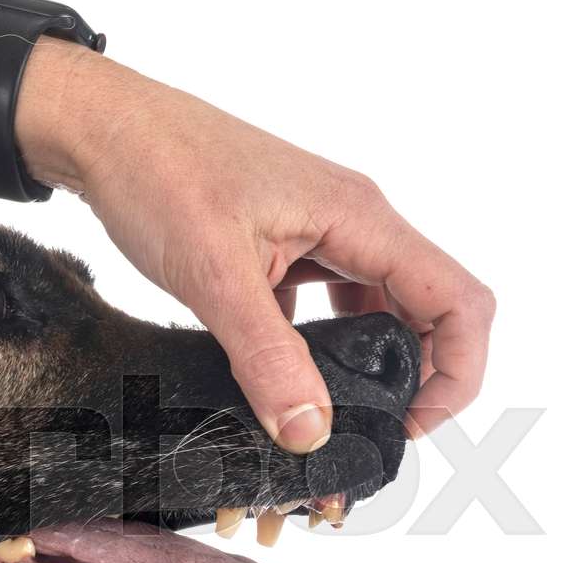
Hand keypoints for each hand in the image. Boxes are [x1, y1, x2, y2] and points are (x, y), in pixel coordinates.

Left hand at [14, 39, 495, 447]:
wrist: (103, 129)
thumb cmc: (157, 173)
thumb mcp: (215, 276)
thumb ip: (267, 359)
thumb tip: (311, 433)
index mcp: (359, 217)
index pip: (459, 299)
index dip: (456, 372)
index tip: (412, 425)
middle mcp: (354, 220)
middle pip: (428, 307)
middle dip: (416, 376)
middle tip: (372, 431)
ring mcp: (321, 230)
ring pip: (377, 306)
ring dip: (367, 362)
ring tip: (331, 413)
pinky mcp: (285, 243)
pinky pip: (327, 300)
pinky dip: (319, 344)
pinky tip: (281, 374)